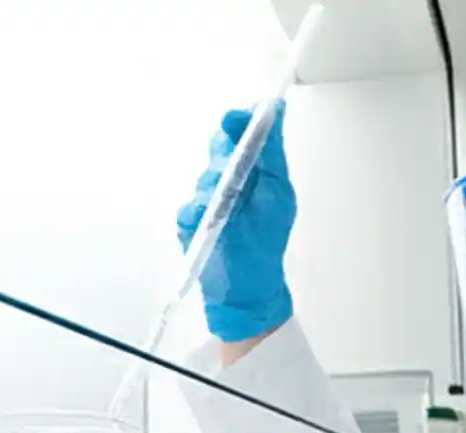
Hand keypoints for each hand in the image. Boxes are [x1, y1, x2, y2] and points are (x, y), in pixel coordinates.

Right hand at [176, 103, 297, 341]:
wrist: (246, 289)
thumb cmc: (266, 242)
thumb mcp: (278, 193)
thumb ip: (273, 153)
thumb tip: (276, 109)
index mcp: (256, 169)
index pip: (243, 131)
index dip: (239, 121)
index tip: (235, 118)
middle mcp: (230, 178)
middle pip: (219, 148)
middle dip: (224, 155)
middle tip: (232, 169)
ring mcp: (208, 199)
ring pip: (205, 177)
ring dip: (214, 188)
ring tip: (226, 208)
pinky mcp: (191, 221)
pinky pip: (188, 209)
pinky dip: (196, 213)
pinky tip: (206, 222)